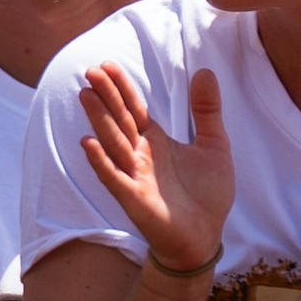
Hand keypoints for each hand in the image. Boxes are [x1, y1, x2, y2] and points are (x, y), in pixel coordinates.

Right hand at [80, 61, 229, 275]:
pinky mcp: (133, 198)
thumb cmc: (206, 193)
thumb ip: (206, 110)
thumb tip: (205, 71)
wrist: (204, 236)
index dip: (121, 87)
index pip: (133, 108)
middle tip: (90, 71)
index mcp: (155, 140)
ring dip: (99, 120)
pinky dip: (100, 161)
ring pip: (113, 143)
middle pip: (119, 120)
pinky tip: (87, 143)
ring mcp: (133, 176)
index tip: (106, 65)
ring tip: (86, 96)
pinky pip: (113, 177)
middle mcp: (139, 155)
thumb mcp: (214, 145)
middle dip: (106, 96)